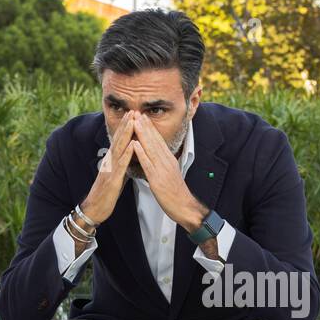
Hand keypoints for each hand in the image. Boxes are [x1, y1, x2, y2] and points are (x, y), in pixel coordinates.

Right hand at [79, 109, 137, 224]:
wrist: (95, 209)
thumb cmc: (107, 194)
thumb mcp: (116, 176)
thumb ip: (122, 165)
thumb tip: (130, 157)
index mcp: (112, 161)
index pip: (119, 140)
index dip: (126, 127)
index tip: (133, 114)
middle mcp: (109, 162)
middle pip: (118, 140)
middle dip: (126, 125)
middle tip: (133, 110)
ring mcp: (110, 170)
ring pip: (119, 149)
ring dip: (126, 134)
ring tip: (133, 122)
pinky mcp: (112, 180)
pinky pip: (120, 166)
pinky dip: (126, 155)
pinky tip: (132, 145)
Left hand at [130, 113, 207, 231]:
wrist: (184, 207)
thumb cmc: (176, 193)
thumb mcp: (170, 174)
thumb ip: (163, 165)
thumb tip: (156, 158)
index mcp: (169, 160)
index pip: (159, 141)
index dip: (150, 128)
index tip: (142, 116)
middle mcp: (166, 162)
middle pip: (154, 140)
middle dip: (145, 126)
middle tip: (136, 112)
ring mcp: (162, 170)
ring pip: (151, 148)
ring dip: (142, 134)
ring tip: (134, 121)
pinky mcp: (157, 179)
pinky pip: (148, 164)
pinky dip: (141, 153)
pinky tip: (135, 144)